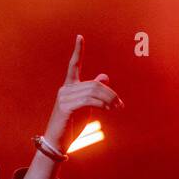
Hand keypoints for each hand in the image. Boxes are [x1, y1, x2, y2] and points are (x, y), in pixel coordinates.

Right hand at [44, 34, 123, 151]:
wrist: (57, 142)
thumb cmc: (71, 124)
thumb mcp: (85, 106)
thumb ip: (93, 92)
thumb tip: (105, 76)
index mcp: (69, 86)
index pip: (74, 65)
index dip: (77, 51)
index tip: (80, 37)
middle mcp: (65, 89)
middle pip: (93, 84)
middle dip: (110, 93)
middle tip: (120, 104)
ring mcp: (64, 98)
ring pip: (92, 92)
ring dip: (109, 100)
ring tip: (117, 108)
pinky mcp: (65, 108)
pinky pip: (88, 101)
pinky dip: (101, 104)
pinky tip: (108, 109)